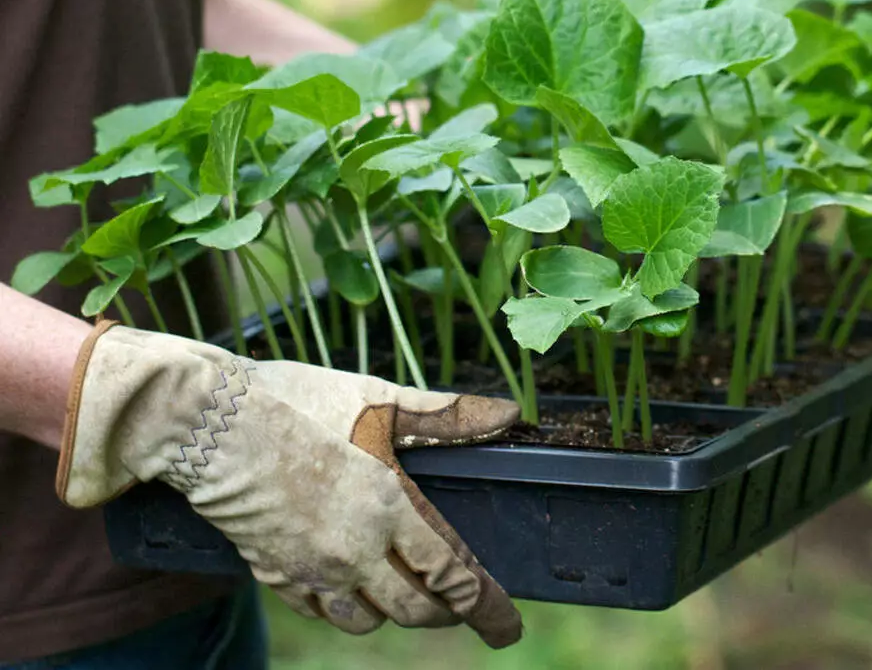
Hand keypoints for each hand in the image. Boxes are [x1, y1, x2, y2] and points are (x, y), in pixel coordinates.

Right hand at [57, 321, 522, 647]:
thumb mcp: (379, 399)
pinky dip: (344, 609)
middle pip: (414, 609)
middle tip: (463, 611)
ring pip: (366, 619)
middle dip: (446, 614)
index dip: (486, 607)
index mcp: (387, 507)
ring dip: (394, 612)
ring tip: (407, 595)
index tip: (508, 629)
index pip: (452, 574)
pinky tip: (350, 590)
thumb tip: (508, 415)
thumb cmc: (296, 403)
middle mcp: (353, 550)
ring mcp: (310, 568)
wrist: (207, 421)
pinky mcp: (273, 572)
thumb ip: (446, 416)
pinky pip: (319, 613)